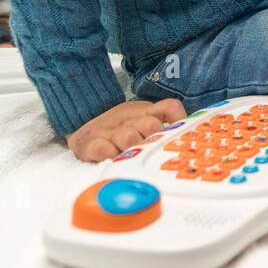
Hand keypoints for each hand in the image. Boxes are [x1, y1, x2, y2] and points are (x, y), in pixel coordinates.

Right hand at [66, 98, 186, 161]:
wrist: (79, 123)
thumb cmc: (117, 126)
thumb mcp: (142, 117)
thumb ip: (163, 123)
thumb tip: (188, 137)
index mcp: (145, 112)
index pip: (169, 108)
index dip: (178, 121)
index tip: (181, 135)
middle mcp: (129, 119)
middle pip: (152, 126)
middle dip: (154, 140)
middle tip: (152, 153)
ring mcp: (109, 131)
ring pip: (129, 137)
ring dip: (133, 148)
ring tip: (133, 158)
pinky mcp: (89, 143)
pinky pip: (103, 149)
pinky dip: (110, 155)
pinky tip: (112, 159)